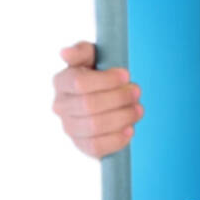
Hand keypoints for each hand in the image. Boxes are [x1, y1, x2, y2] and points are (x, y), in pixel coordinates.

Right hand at [51, 41, 142, 158]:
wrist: (105, 97)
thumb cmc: (98, 74)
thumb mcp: (92, 57)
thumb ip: (81, 51)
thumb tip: (65, 53)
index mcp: (62, 82)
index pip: (80, 83)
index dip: (106, 80)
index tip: (126, 75)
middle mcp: (61, 106)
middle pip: (89, 105)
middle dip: (118, 98)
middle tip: (136, 92)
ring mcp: (70, 127)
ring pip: (94, 126)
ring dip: (122, 117)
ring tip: (137, 109)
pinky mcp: (82, 145)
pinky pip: (97, 147)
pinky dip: (116, 139)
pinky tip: (129, 129)